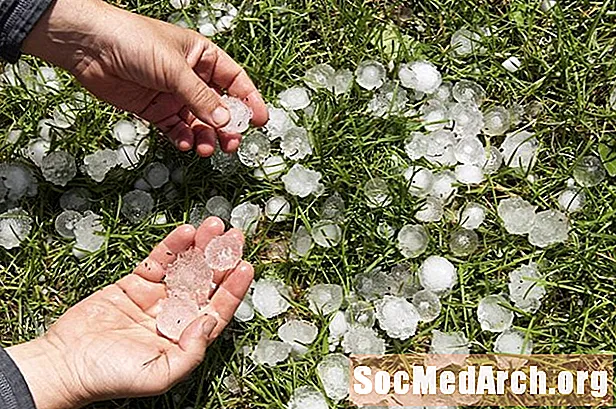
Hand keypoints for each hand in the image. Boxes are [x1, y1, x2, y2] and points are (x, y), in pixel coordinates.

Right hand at [7, 217, 252, 408]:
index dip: (233, 288)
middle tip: (236, 237)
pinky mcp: (134, 284)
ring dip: (200, 247)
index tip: (246, 266)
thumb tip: (210, 321)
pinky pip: (158, 261)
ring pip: (185, 267)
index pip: (217, 308)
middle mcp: (175, 315)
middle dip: (222, 260)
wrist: (65, 364)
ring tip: (215, 226)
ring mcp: (155, 298)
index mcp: (185, 337)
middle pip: (205, 283)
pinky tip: (186, 232)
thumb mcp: (160, 374)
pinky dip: (172, 247)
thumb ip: (191, 351)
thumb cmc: (111, 377)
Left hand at [22, 0, 267, 155]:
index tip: (260, 121)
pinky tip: (185, 144)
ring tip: (206, 149)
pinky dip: (183, 139)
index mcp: (202, 56)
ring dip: (205, 136)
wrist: (88, 47)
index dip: (249, 100)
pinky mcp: (154, 110)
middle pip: (218, 106)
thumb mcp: (174, 68)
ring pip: (199, 122)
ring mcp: (173, 95)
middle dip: (227, 126)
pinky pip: (176, 129)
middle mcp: (191, 77)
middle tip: (231, 143)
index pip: (235, 80)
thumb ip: (201, 97)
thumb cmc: (133, 41)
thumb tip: (225, 122)